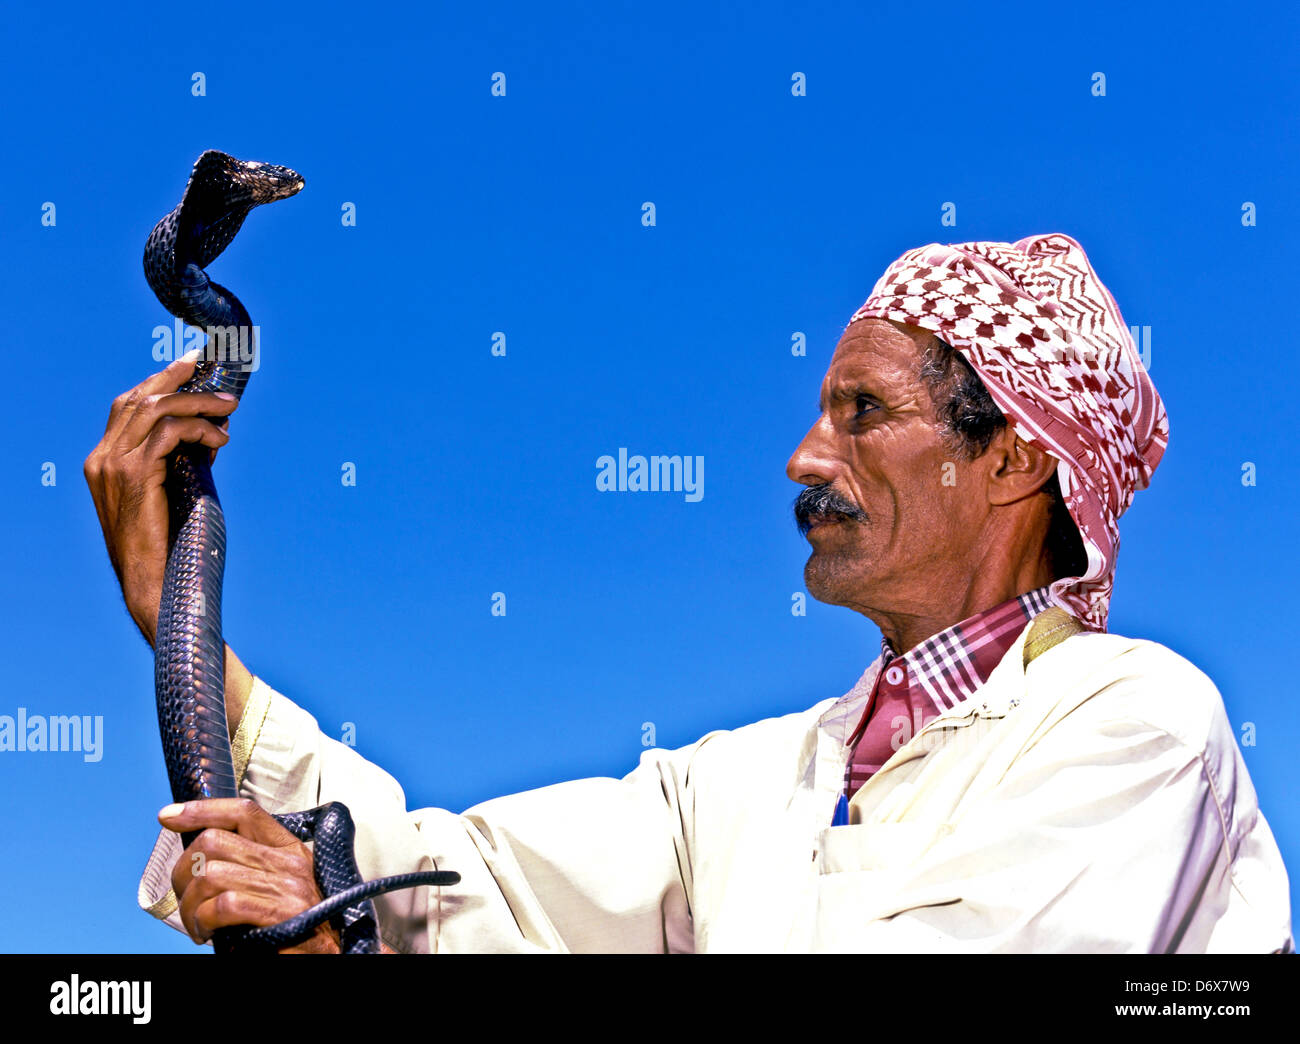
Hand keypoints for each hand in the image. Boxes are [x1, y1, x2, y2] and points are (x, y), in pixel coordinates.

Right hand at [83, 351, 237, 644]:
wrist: (152, 583)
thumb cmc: (166, 543)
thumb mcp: (168, 492)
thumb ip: (180, 461)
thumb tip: (212, 435)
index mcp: (103, 460)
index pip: (128, 406)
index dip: (159, 383)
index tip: (190, 368)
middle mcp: (102, 458)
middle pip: (138, 399)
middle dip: (177, 380)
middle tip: (211, 372)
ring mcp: (112, 466)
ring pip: (155, 411)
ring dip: (198, 403)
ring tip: (229, 407)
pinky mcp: (133, 476)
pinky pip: (169, 434)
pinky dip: (199, 429)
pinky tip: (220, 438)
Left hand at [162, 798, 341, 953]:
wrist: (321, 958)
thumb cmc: (290, 928)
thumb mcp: (272, 888)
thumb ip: (246, 866)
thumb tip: (195, 856)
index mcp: (288, 849)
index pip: (243, 812)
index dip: (203, 810)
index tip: (169, 817)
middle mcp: (290, 862)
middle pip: (215, 841)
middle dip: (183, 873)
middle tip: (185, 900)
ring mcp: (288, 886)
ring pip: (211, 874)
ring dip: (190, 905)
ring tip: (197, 925)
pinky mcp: (283, 914)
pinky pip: (224, 905)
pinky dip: (204, 920)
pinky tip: (208, 934)